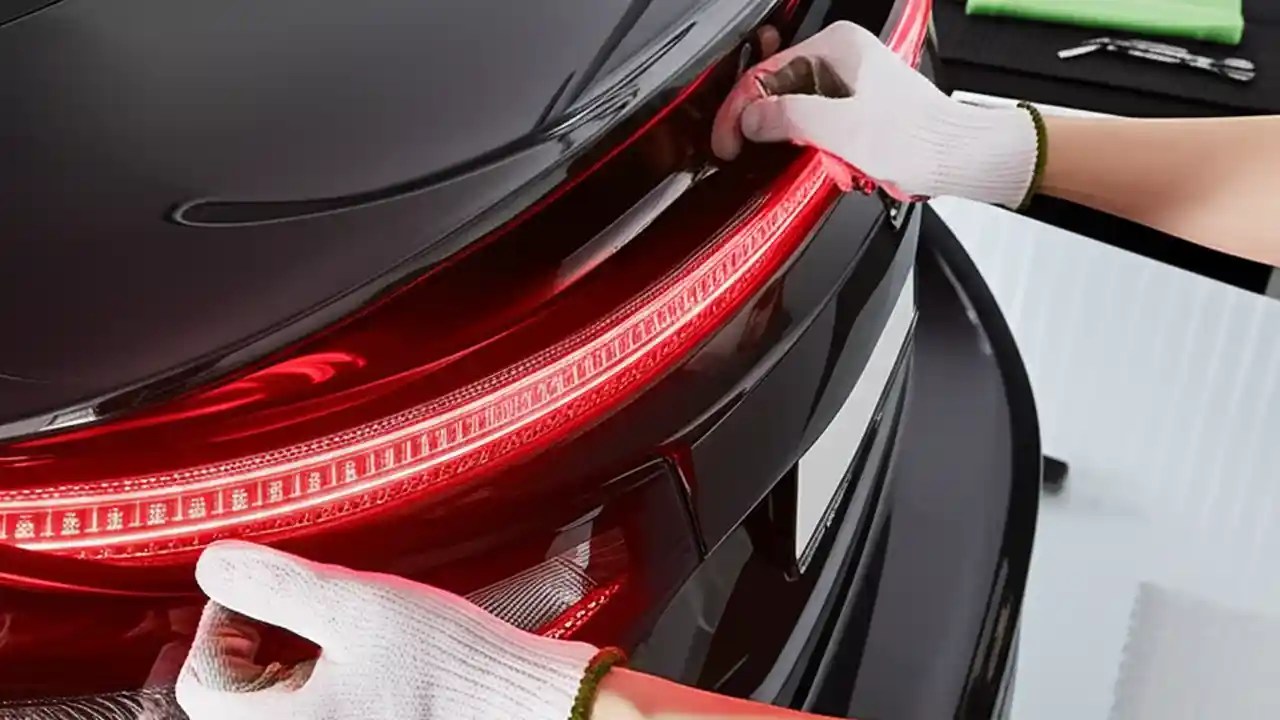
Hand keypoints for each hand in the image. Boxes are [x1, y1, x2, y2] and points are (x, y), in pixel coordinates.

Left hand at [176, 541, 596, 719]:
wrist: (522, 703)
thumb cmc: (450, 667)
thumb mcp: (357, 606)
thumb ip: (276, 585)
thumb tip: (214, 563)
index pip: (202, 681)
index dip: (222, 622)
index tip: (266, 593)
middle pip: (230, 700)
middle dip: (251, 643)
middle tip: (298, 612)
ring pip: (270, 708)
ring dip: (282, 665)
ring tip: (333, 636)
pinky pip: (311, 715)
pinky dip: (316, 686)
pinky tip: (358, 663)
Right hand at [712, 21, 1037, 208]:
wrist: (963, 159)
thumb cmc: (919, 137)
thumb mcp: (839, 129)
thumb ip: (786, 118)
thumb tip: (748, 118)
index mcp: (837, 47)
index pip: (765, 75)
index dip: (739, 112)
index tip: (726, 142)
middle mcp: (843, 59)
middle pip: (779, 96)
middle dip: (779, 134)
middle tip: (760, 157)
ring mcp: (852, 86)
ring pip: (800, 119)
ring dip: (810, 150)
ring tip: (839, 164)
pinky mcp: (860, 113)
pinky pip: (823, 133)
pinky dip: (829, 155)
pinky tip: (849, 166)